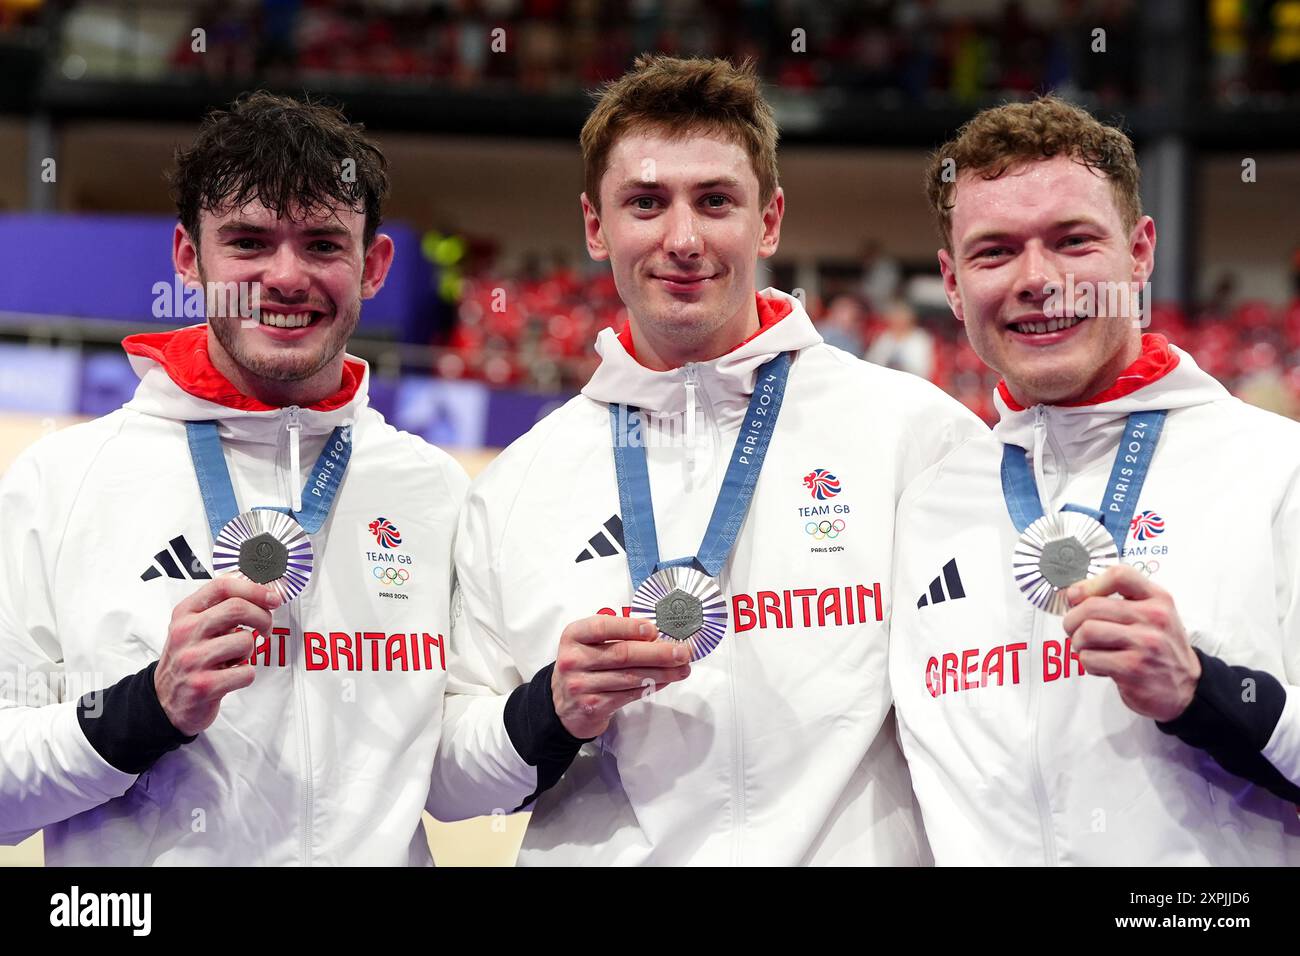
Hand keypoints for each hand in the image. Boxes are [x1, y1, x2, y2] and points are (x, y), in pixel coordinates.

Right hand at [154, 574, 281, 735]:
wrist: (165, 701)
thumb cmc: (190, 659)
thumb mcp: (195, 626)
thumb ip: (221, 608)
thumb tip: (262, 594)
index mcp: (185, 613)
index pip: (222, 586)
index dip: (254, 589)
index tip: (272, 598)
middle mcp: (186, 632)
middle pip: (238, 608)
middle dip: (263, 617)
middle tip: (266, 629)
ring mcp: (192, 659)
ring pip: (246, 641)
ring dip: (249, 652)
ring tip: (234, 659)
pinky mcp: (203, 686)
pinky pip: (247, 672)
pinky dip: (246, 675)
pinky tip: (230, 677)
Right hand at [551, 616, 692, 738]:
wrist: (562, 705)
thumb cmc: (584, 666)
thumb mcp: (589, 644)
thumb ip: (616, 636)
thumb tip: (658, 636)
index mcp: (574, 636)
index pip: (602, 627)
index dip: (630, 627)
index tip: (655, 629)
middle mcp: (574, 660)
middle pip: (622, 654)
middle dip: (658, 653)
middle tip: (682, 652)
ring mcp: (581, 685)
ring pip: (630, 677)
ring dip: (662, 672)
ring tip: (682, 669)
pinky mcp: (593, 706)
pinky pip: (629, 694)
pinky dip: (651, 687)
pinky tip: (665, 681)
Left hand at [1063, 564, 1201, 721]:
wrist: (1185, 688)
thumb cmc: (1160, 647)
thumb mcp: (1153, 614)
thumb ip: (1119, 599)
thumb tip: (1073, 594)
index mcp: (1158, 598)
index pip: (1119, 575)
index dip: (1089, 584)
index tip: (1077, 597)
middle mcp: (1154, 617)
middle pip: (1092, 606)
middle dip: (1072, 620)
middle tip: (1074, 630)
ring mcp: (1145, 643)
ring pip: (1087, 632)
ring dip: (1078, 642)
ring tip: (1089, 648)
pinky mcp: (1133, 668)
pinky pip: (1090, 658)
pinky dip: (1088, 662)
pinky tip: (1102, 665)